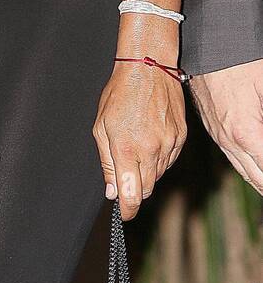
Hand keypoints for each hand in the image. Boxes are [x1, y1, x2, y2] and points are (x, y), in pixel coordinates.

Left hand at [93, 60, 186, 219]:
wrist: (148, 68)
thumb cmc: (120, 94)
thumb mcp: (101, 126)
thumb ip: (106, 161)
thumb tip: (112, 191)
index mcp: (126, 148)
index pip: (131, 195)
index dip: (127, 210)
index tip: (124, 214)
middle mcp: (150, 150)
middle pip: (146, 189)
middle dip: (135, 190)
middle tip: (126, 178)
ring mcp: (169, 144)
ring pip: (159, 175)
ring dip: (146, 172)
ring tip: (136, 148)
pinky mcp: (181, 138)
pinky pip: (170, 161)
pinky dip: (159, 159)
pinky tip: (150, 141)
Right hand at [188, 58, 262, 194]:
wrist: (207, 38)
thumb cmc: (241, 56)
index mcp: (246, 133)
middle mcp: (229, 140)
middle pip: (259, 180)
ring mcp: (218, 134)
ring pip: (245, 172)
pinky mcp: (212, 126)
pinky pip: (234, 157)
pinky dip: (251, 169)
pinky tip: (259, 168)